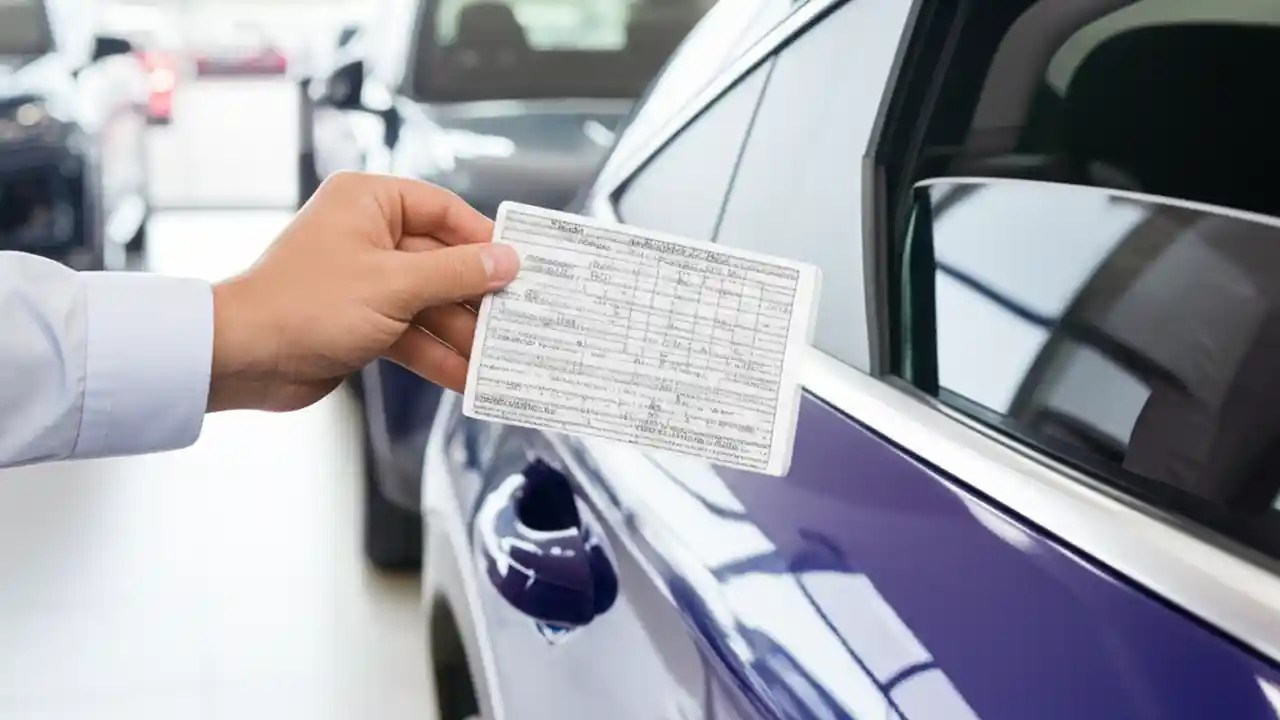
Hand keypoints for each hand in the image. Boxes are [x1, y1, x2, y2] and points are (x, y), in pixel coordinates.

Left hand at [207, 172, 518, 412]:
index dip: (484, 240)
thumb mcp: (394, 285)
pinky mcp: (363, 321)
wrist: (243, 358)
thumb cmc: (304, 304)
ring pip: (431, 303)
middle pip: (443, 262)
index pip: (444, 211)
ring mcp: (367, 281)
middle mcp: (369, 236)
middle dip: (478, 297)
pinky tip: (467, 376)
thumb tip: (507, 260)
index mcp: (369, 202)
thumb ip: (457, 273)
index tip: (520, 266)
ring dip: (463, 333)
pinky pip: (413, 333)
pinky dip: (437, 354)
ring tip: (501, 357)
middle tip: (520, 318)